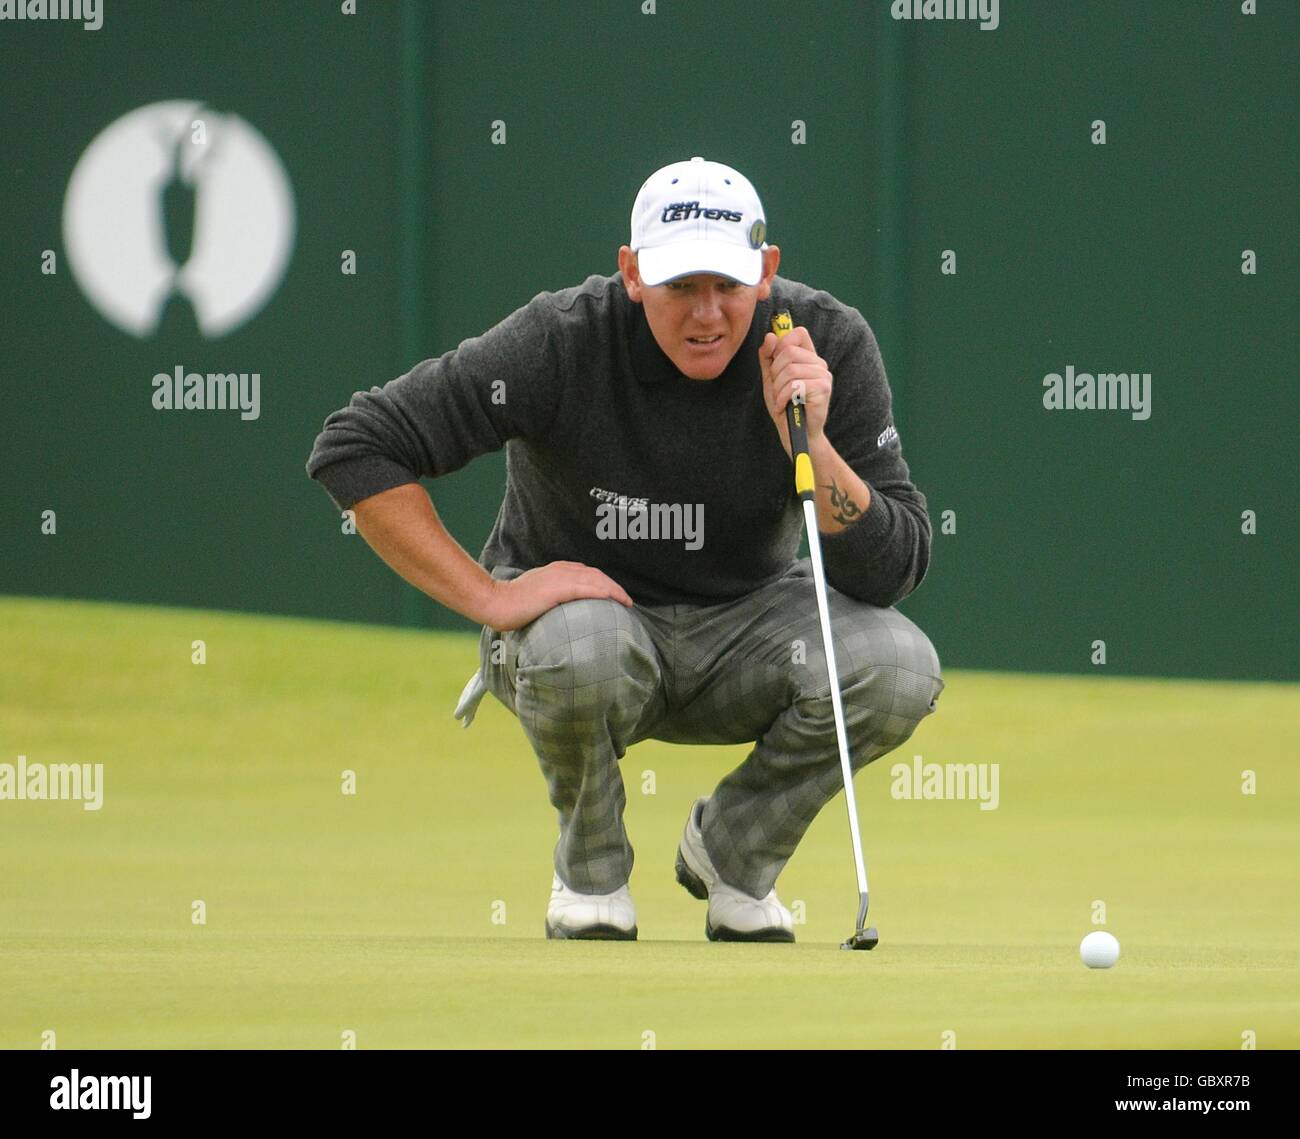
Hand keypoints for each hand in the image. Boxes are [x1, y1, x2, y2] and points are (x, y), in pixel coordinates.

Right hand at [484, 561, 633, 630]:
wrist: (495, 602)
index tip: (613, 594)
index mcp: (555, 571)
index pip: (586, 573)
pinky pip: (588, 588)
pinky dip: (605, 591)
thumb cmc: (510, 604)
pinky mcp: (559, 589)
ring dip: (614, 589)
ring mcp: (560, 578)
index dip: (603, 582)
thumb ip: (549, 599)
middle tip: (626, 600)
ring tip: (627, 602)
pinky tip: (616, 598)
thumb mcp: (534, 597)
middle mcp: (560, 570)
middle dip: (613, 586)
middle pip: (596, 574)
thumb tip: (559, 614)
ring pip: (596, 579)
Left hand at [758, 325, 832, 460]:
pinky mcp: (823, 389)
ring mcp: (823, 375)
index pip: (798, 333)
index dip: (782, 343)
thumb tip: (770, 336)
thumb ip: (768, 358)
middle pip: (788, 351)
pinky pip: (795, 385)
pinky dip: (783, 398)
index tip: (774, 362)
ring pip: (790, 369)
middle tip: (776, 389)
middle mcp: (819, 363)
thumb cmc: (785, 406)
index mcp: (808, 357)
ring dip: (778, 388)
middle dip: (774, 372)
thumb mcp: (771, 379)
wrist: (797, 434)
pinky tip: (785, 406)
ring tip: (781, 400)